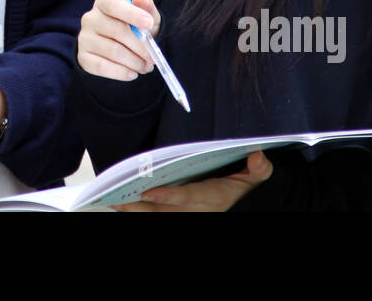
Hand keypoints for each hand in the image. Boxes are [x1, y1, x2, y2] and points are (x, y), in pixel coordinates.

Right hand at [77, 0, 160, 80]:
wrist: (119, 48)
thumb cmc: (134, 29)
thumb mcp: (145, 17)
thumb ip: (146, 7)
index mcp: (104, 4)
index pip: (114, 5)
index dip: (132, 14)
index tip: (149, 24)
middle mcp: (90, 19)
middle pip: (117, 31)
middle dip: (140, 46)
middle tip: (152, 57)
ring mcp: (84, 38)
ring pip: (112, 51)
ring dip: (134, 62)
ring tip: (145, 67)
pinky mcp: (83, 57)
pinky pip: (102, 66)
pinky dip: (120, 72)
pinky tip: (132, 74)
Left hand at [113, 151, 274, 210]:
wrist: (247, 208)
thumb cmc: (243, 191)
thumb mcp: (257, 180)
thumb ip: (259, 170)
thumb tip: (259, 156)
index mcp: (210, 198)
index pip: (186, 197)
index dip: (167, 196)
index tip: (148, 192)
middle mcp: (194, 210)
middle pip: (162, 210)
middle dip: (139, 205)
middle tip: (117, 197)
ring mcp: (186, 214)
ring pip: (155, 214)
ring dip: (134, 208)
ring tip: (113, 200)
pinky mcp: (178, 214)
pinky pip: (157, 214)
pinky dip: (140, 209)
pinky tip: (123, 204)